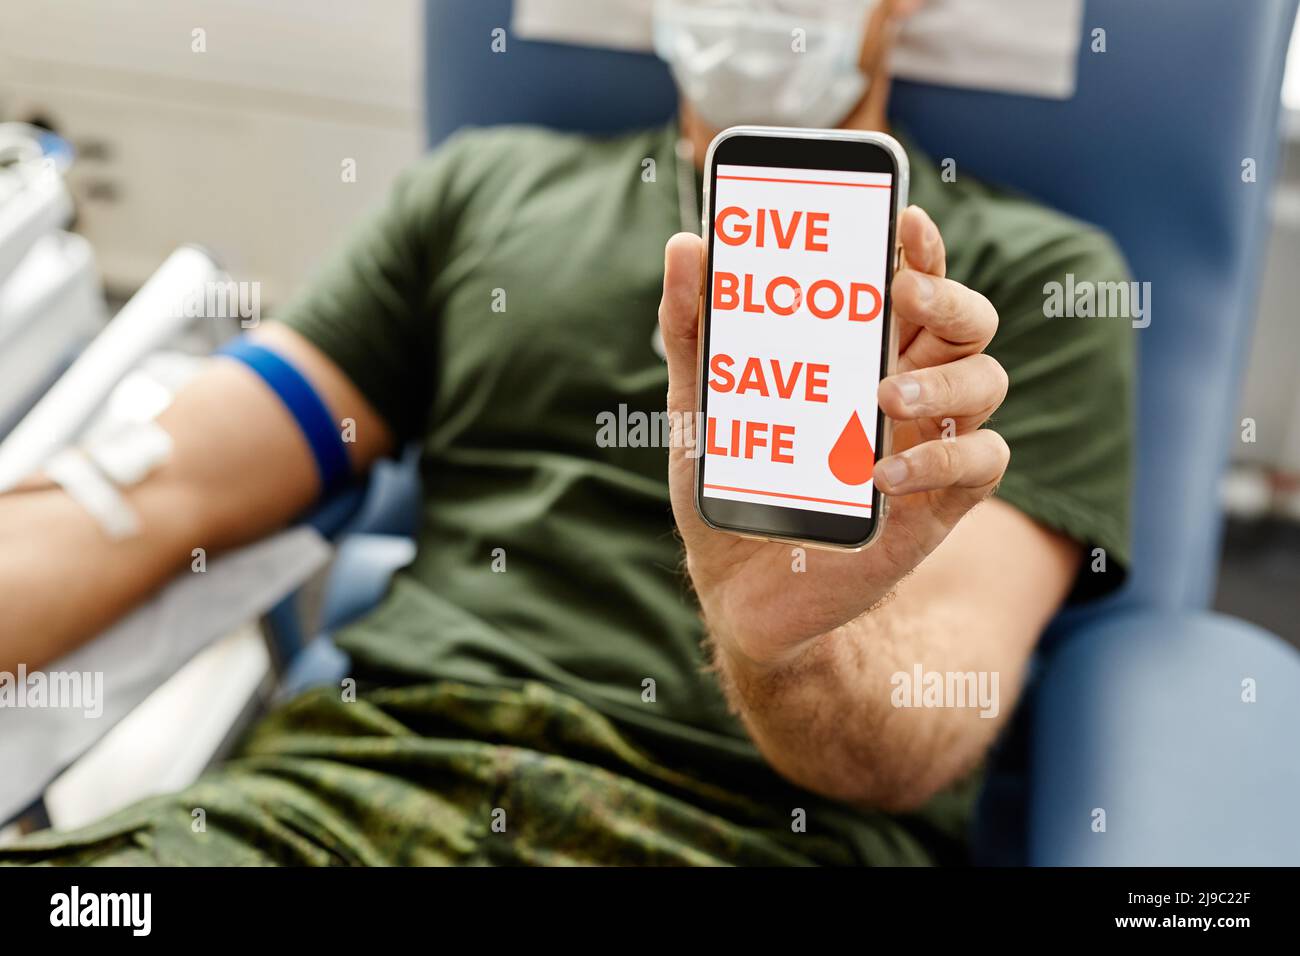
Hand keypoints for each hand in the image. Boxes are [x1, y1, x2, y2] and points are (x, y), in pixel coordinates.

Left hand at [658, 205, 1009, 671]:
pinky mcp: (934, 507)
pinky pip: (981, 465)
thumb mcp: (699, 402)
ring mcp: (928, 446)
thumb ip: (693, 327)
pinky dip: (942, 459)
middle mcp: (909, 392)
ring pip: (988, 385)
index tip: (903, 217)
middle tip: (902, 294)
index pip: (910, 286)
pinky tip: (884, 469)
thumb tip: (687, 245)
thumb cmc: (731, 482)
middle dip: (949, 297)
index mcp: (865, 356)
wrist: (736, 586)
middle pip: (968, 325)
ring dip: (948, 381)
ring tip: (885, 394)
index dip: (918, 248)